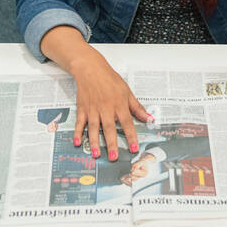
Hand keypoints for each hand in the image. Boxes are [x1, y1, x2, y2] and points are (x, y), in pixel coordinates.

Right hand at [62, 47, 150, 161]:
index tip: (134, 148)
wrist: (91, 69)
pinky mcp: (83, 109)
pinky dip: (77, 133)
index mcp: (119, 105)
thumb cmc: (109, 79)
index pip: (127, 123)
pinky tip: (78, 142)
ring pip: (94, 128)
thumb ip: (137, 107)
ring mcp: (93, 110)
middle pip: (109, 128)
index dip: (131, 137)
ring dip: (95, 142)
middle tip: (114, 157)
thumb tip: (149, 118)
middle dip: (112, 144)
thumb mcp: (127, 92)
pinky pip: (80, 123)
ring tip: (96, 154)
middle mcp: (106, 109)